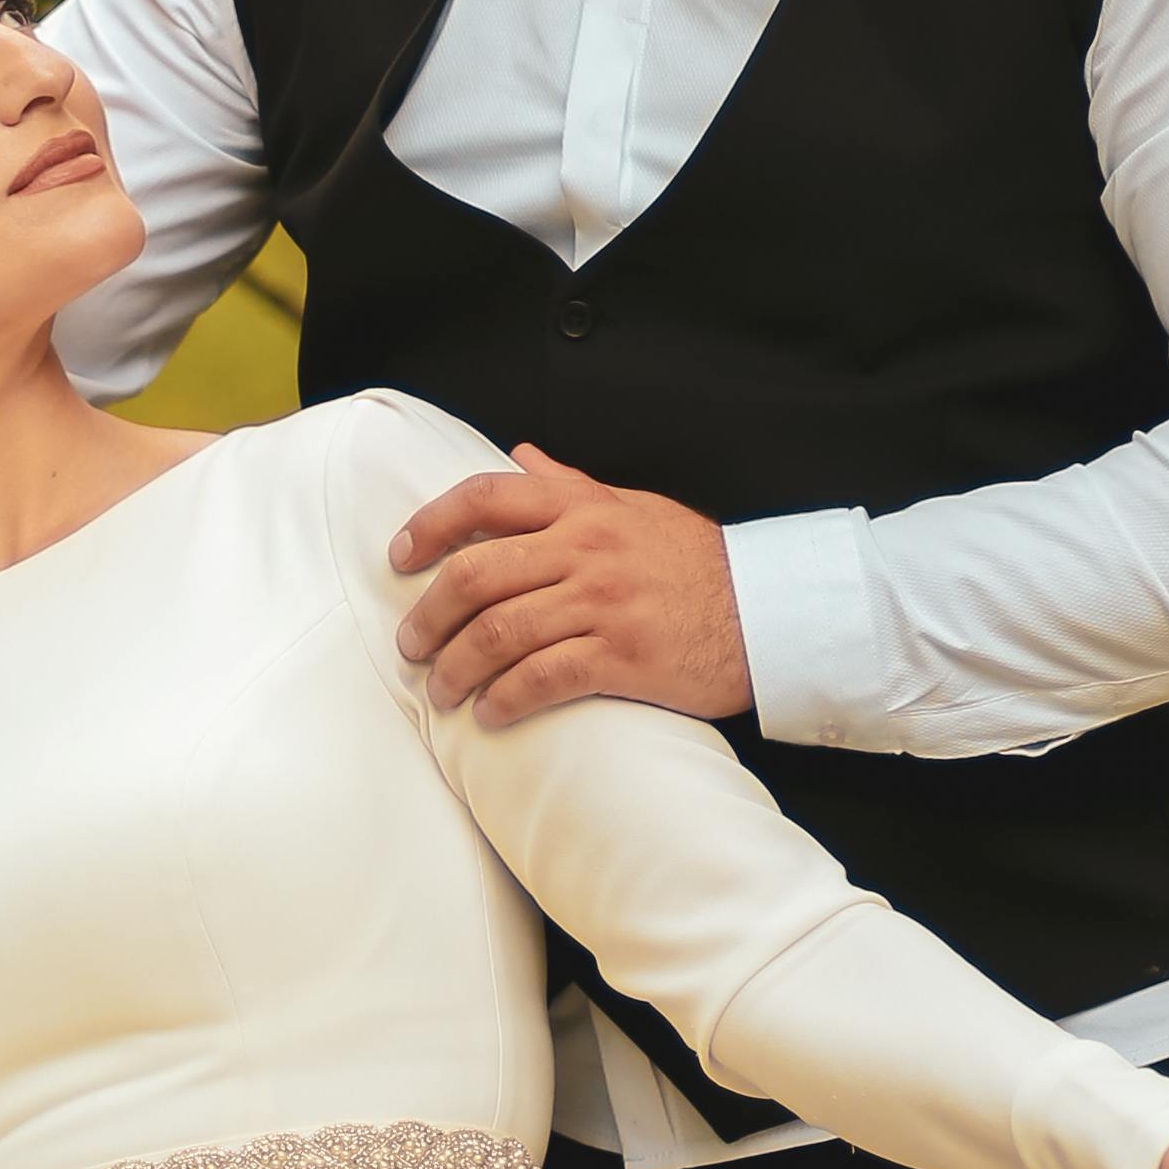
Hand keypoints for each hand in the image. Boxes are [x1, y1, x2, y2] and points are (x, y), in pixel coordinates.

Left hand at [391, 442, 751, 729]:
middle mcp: (586, 550)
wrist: (768, 611)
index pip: (485, 497)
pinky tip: (489, 714)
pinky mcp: (622, 657)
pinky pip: (543, 678)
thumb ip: (571, 485)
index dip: (430, 525)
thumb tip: (520, 455)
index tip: (400, 556)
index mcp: (583, 508)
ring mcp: (603, 604)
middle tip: (412, 645)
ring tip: (442, 690)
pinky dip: (505, 699)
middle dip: (430, 614)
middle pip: (476, 574)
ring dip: (457, 667)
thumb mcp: (635, 506)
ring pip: (500, 633)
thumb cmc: (697, 562)